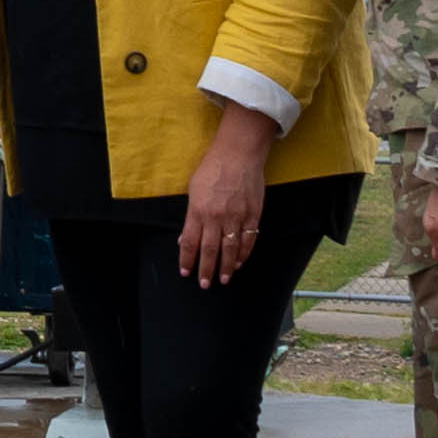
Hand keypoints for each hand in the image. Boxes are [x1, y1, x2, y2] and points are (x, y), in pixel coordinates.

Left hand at [174, 104, 276, 289]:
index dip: (187, 259)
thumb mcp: (193, 189)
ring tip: (223, 279)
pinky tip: (239, 262)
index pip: (190, 242)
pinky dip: (244, 253)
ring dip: (226, 267)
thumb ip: (190, 215)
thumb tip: (184, 238)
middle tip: (204, 284)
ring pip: (230, 249)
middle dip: (206, 270)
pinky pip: (249, 239)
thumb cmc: (212, 168)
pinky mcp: (253, 214)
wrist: (238, 154)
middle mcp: (216, 217)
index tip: (185, 271)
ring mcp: (236, 216)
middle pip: (210, 250)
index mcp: (198, 210)